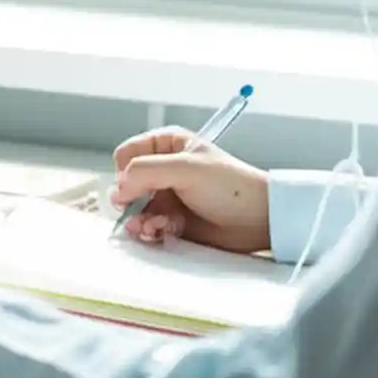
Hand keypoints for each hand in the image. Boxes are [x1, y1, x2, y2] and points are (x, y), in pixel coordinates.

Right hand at [111, 126, 270, 252]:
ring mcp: (166, 196)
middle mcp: (163, 169)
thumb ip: (145, 171)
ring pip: (133, 209)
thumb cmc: (232, 187)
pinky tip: (165, 233)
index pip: (125, 155)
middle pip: (125, 185)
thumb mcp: (186, 168)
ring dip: (141, 221)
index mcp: (165, 145)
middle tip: (143, 214)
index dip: (125, 172)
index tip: (136, 188)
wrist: (260, 220)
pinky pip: (146, 227)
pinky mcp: (171, 219)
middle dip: (131, 203)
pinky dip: (151, 232)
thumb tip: (117, 190)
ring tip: (157, 227)